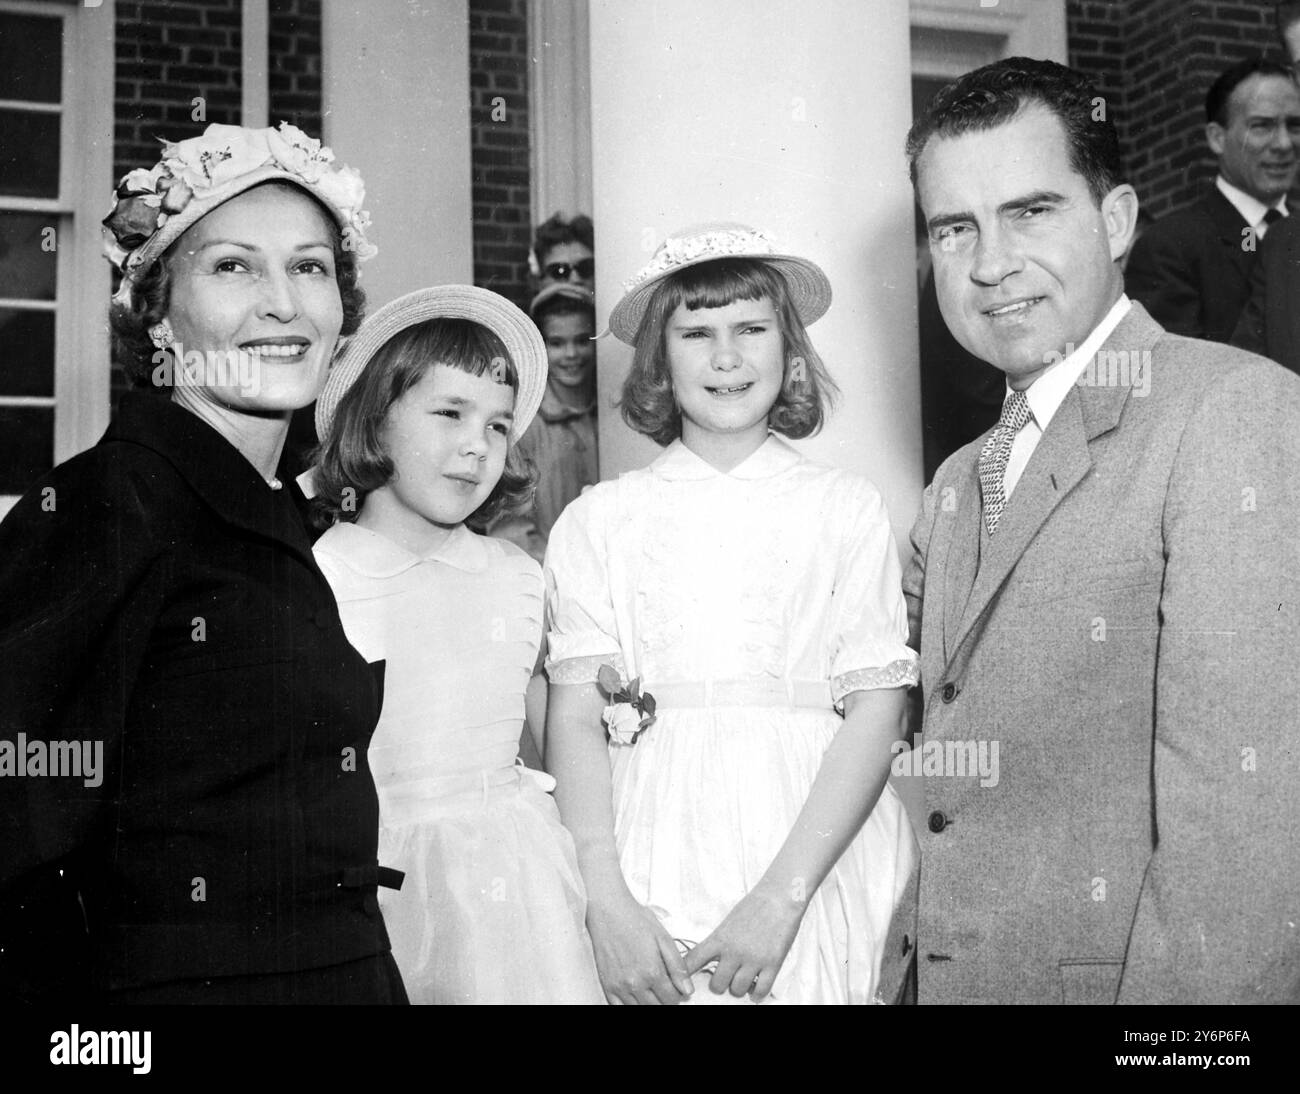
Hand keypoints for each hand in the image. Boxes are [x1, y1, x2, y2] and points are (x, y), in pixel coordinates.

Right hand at [587, 894, 693, 1004]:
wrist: (609, 912)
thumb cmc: (636, 920)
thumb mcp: (664, 939)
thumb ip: (677, 967)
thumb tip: (687, 990)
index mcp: (652, 972)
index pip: (672, 999)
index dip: (679, 996)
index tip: (678, 989)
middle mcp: (635, 984)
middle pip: (657, 1007)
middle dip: (666, 1001)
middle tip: (666, 989)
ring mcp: (619, 987)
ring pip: (639, 1010)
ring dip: (650, 1004)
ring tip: (652, 991)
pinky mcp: (607, 985)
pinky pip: (619, 1008)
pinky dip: (630, 1006)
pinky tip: (636, 996)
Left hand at [684, 884, 804, 1000]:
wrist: (779, 897)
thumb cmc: (754, 906)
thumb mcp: (728, 922)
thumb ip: (720, 942)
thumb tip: (712, 960)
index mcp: (719, 939)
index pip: (693, 961)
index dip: (685, 974)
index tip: (684, 982)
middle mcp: (734, 952)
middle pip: (717, 985)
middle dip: (720, 984)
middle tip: (725, 978)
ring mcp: (753, 960)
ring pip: (738, 990)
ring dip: (739, 988)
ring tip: (743, 980)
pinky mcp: (772, 964)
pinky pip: (761, 991)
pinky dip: (757, 994)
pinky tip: (756, 989)